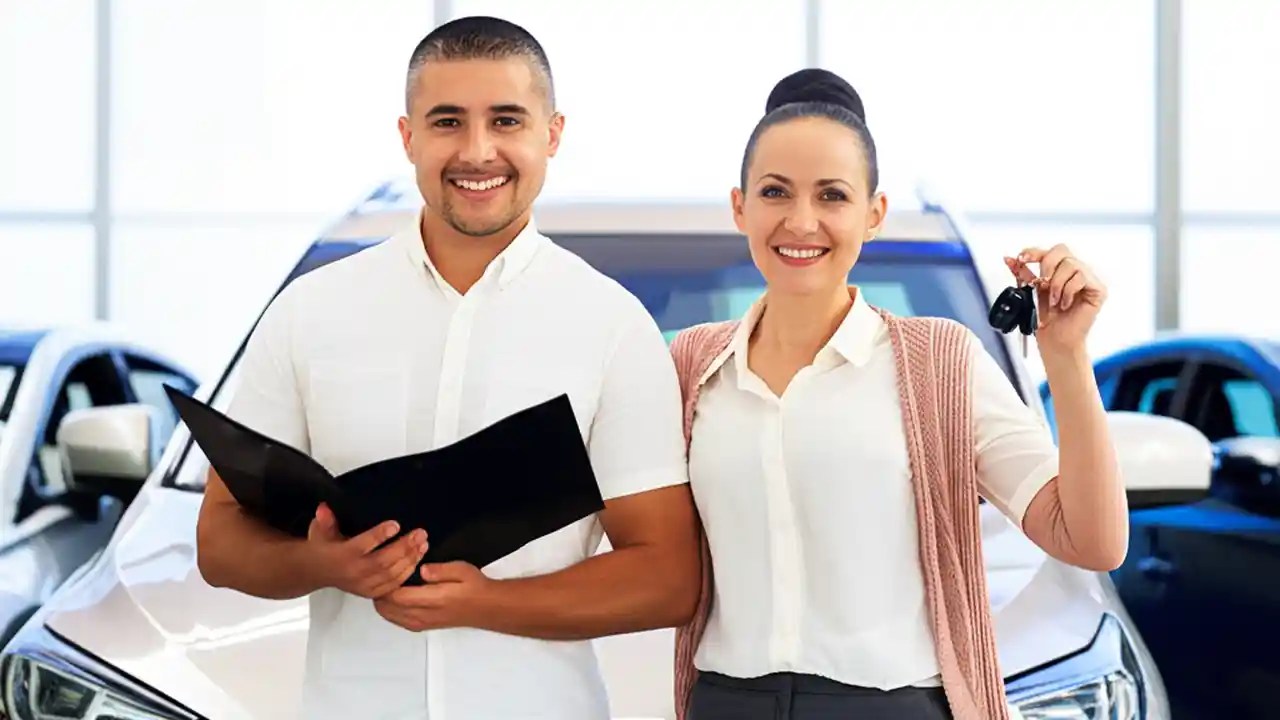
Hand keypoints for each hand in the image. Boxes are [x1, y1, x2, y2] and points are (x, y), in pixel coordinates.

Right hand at [305, 502, 428, 598]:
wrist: (316, 572)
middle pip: (383, 561)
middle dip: (404, 547)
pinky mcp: (371, 593)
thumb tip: (325, 507)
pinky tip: (418, 559)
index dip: (379, 536)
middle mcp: (354, 572)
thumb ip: (325, 520)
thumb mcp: (320, 531)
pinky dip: (407, 573)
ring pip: (391, 574)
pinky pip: (393, 586)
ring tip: (423, 543)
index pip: (362, 546)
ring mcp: (363, 584)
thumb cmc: (323, 547)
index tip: (395, 524)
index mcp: (342, 555)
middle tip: (420, 533)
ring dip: (410, 558)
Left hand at [373, 562, 493, 631]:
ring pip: (389, 616)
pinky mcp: (422, 626)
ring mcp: (422, 623)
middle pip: (388, 608)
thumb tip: (423, 569)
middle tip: (381, 575)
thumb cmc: (475, 588)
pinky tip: (391, 598)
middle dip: (380, 592)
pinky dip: (389, 610)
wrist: (486, 607)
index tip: (384, 570)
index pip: (397, 596)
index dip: (386, 584)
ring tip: (385, 584)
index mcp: (433, 600)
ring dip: (383, 601)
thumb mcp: (462, 569)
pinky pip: (397, 620)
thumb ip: (441, 570)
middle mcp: (424, 615)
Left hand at [1005, 244, 1106, 354]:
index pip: (1049, 251)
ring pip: (1071, 264)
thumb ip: (1023, 274)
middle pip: (1061, 250)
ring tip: (1053, 300)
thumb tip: (1010, 259)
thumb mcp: (1031, 292)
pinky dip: (1068, 291)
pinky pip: (1082, 277)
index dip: (1034, 252)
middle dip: (1046, 265)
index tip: (1021, 259)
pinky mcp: (1098, 289)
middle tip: (1042, 284)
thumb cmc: (1046, 319)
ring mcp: (1088, 279)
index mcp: (1060, 269)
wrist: (1055, 340)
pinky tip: (1064, 304)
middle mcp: (1075, 271)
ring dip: (1057, 283)